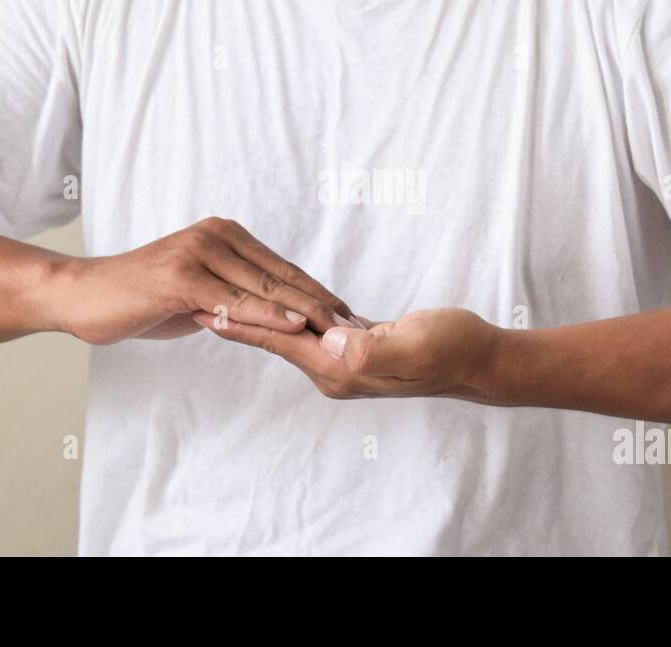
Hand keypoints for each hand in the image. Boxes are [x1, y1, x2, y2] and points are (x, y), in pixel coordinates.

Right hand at [52, 217, 354, 344]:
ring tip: (339, 330)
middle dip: (323, 304)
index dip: (319, 292)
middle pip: (281, 275)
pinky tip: (294, 327)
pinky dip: (267, 316)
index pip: (283, 268)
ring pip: (263, 289)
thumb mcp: (199, 297)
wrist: (83, 296)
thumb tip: (278, 317)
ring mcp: (198, 253)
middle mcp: (216, 235)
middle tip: (358, 326)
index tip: (350, 315)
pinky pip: (234, 302)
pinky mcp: (181, 277)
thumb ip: (236, 299)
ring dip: (306, 312)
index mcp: (225, 234)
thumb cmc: (141, 300)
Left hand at [192, 307, 502, 400]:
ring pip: (289, 335)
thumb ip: (371, 348)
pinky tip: (272, 306)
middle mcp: (337, 370)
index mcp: (343, 368)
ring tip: (217, 302)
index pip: (280, 341)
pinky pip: (311, 332)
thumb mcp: (414, 346)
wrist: (481, 361)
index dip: (241, 321)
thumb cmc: (453, 349)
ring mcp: (347, 362)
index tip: (201, 306)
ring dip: (254, 318)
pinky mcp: (358, 349)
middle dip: (234, 320)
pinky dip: (285, 317)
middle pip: (274, 340)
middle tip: (190, 301)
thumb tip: (330, 339)